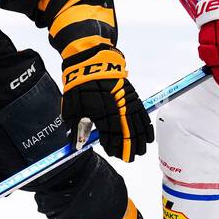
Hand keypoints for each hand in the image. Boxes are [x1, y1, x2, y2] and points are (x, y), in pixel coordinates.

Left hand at [61, 47, 152, 161]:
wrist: (89, 60)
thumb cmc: (78, 85)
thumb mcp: (70, 106)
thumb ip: (75, 127)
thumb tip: (77, 145)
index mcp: (98, 106)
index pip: (109, 129)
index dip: (112, 143)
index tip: (113, 153)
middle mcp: (114, 103)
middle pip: (125, 128)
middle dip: (127, 145)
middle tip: (129, 158)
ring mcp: (125, 98)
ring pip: (135, 122)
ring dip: (139, 139)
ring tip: (140, 152)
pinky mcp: (132, 94)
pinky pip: (141, 113)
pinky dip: (146, 126)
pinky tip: (148, 137)